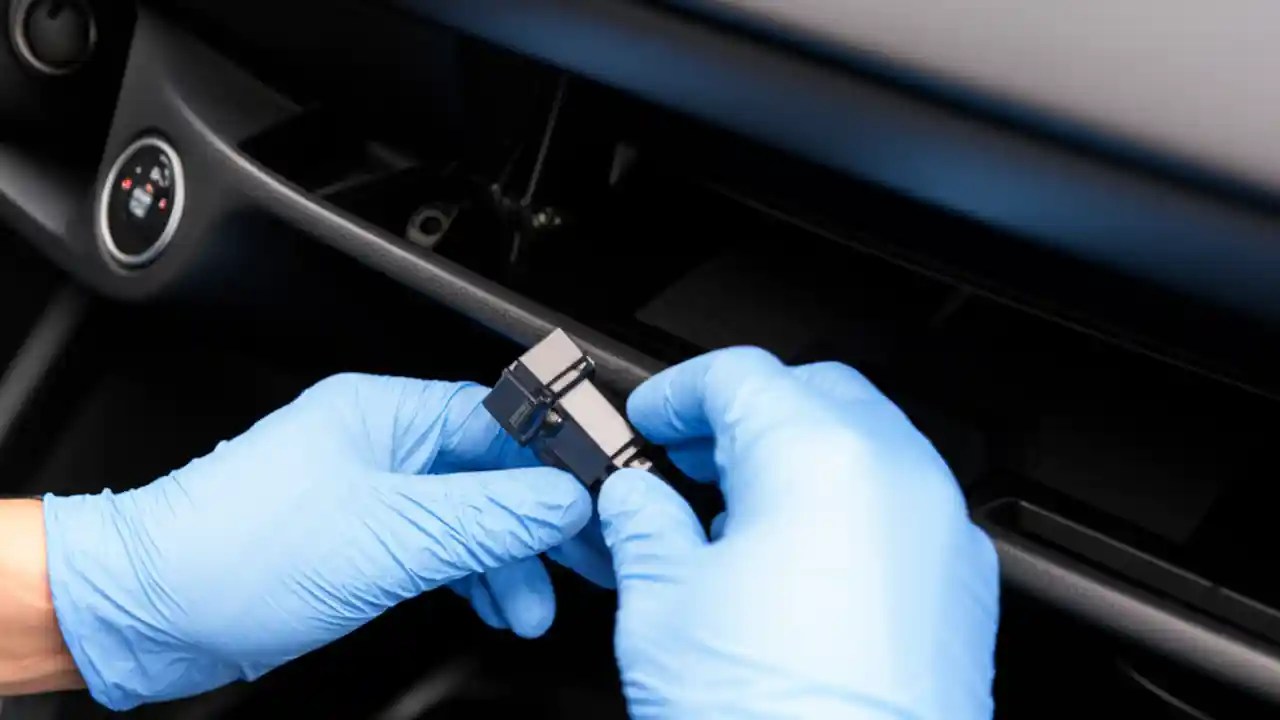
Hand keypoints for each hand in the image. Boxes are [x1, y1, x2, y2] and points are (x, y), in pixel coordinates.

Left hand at [42, 374, 593, 710]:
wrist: (145, 612)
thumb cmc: (232, 553)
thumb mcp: (389, 535)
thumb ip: (488, 516)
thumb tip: (565, 499)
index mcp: (387, 411)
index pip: (504, 422)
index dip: (557, 463)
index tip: (598, 502)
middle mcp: (381, 444)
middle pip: (493, 473)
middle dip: (538, 524)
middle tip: (584, 562)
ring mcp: (369, 495)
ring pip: (468, 518)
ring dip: (507, 562)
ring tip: (529, 607)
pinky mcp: (356, 541)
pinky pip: (436, 549)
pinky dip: (470, 578)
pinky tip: (491, 604)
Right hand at [598, 348, 999, 718]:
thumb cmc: (772, 719)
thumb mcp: (664, 606)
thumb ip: (644, 523)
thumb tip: (635, 498)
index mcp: (816, 458)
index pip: (739, 375)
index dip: (677, 391)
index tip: (650, 420)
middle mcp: (895, 475)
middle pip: (811, 391)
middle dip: (741, 413)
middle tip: (683, 457)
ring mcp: (939, 526)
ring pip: (862, 442)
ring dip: (795, 454)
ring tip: (732, 511)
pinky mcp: (960, 580)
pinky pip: (899, 502)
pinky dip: (845, 502)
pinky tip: (795, 556)